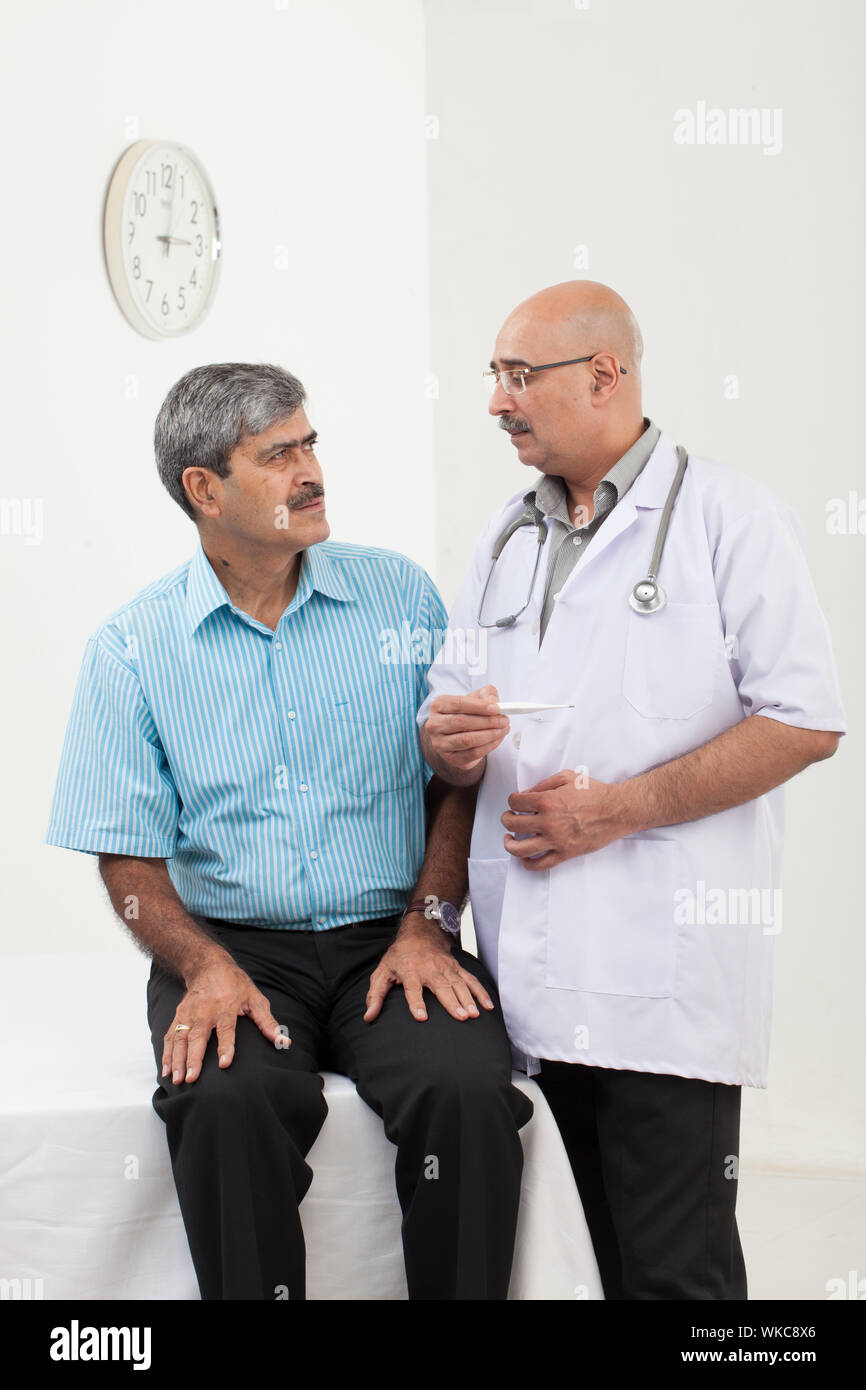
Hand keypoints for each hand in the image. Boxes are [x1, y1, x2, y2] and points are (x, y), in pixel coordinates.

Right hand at [162, 959, 285, 1084]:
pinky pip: (170, 1036)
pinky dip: (166, 1054)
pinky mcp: (179, 1015)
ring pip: (180, 1038)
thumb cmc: (236, 984)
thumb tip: (284, 1042)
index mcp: (226, 1005)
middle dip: (193, 1058)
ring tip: (176, 1079)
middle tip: (191, 1079)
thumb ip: (268, 1022)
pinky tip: (165, 1070)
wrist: (208, 965)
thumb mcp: (255, 998)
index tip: (224, 1063)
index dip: (226, 1046)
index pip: (226, 1028)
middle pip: (198, 1035)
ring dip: (177, 1059)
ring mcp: (189, 1013)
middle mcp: (205, 1010)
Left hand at [364, 918, 494, 1022]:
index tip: (422, 1017)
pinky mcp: (457, 969)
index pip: (413, 989)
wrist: (420, 933)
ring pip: (459, 984)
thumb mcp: (382, 973)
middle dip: (452, 1002)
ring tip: (474, 1014)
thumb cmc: (399, 957)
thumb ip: (375, 995)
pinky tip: (488, 1007)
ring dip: (468, 999)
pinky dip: (481, 992)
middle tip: (462, 1017)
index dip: (416, 1003)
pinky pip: (471, 981)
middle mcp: (430, 969)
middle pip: (442, 987)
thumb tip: (368, 1017)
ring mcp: (446, 968)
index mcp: (410, 971)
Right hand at [426, 684, 509, 773]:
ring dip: (490, 735)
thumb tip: (494, 703)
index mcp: (438, 706)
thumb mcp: (477, 697)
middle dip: (487, 721)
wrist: (458, 733)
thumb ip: (487, 694)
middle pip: (462, 722)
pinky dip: (489, 746)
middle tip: (504, 720)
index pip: (458, 704)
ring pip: (467, 740)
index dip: (478, 706)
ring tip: (503, 729)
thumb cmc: (467, 712)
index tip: (496, 708)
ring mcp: (440, 743)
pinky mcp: (450, 757)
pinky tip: (498, 739)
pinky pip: (473, 753)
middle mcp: (434, 725)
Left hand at [501, 770, 636, 870]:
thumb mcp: (567, 777)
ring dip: (509, 844)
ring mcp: (556, 840)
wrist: (617, 811)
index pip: (515, 802)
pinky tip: (524, 858)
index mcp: (547, 801)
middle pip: (512, 824)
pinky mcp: (565, 853)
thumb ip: (543, 784)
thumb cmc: (594, 792)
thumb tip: (525, 795)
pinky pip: (539, 864)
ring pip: (520, 849)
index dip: (512, 801)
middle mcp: (548, 822)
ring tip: (510, 839)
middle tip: (510, 818)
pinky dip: (526, 864)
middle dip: (507, 819)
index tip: (516, 803)